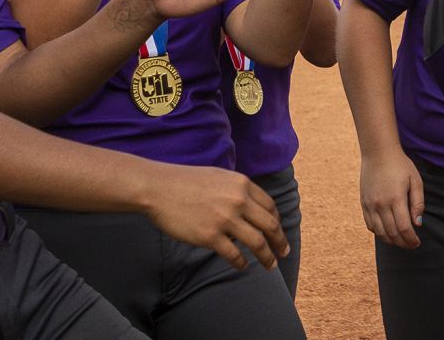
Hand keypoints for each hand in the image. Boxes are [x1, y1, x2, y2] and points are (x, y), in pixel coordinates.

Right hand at [141, 163, 287, 270]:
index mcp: (242, 185)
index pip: (269, 206)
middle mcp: (238, 201)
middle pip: (270, 225)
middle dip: (280, 242)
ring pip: (257, 242)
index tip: (277, 231)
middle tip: (284, 252)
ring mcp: (225, 219)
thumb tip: (249, 207)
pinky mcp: (210, 236)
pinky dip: (242, 263)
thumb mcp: (219, 177)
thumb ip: (236, 190)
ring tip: (270, 265)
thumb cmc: (186, 181)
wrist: (159, 188)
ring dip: (267, 257)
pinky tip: (243, 266)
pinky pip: (234, 254)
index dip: (276, 221)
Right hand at [360, 152, 425, 248]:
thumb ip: (418, 203)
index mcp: (396, 199)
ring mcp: (370, 205)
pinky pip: (370, 225)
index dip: (411, 239)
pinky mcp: (364, 203)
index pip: (404, 228)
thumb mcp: (415, 181)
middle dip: (403, 243)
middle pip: (392, 233)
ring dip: (391, 241)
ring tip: (400, 241)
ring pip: (380, 232)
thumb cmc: (400, 165)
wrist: (378, 152)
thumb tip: (418, 224)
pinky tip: (387, 232)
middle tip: (411, 245)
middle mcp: (381, 204)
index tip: (417, 243)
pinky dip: (379, 232)